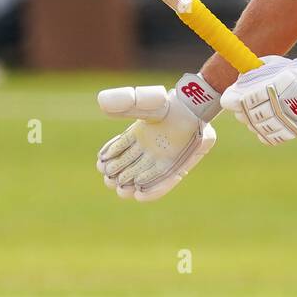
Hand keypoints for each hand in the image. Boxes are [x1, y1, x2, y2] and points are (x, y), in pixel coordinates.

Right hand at [96, 73, 219, 200]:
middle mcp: (149, 148)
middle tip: (110, 179)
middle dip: (117, 175)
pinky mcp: (179, 165)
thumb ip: (126, 103)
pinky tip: (139, 195)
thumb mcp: (147, 102)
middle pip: (128, 166)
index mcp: (139, 134)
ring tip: (122, 190)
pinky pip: (165, 181)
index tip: (101, 163)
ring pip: (142, 176)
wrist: (196, 109)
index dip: (109, 157)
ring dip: (130, 185)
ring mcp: (163, 158)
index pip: (119, 148)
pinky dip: (153, 189)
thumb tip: (101, 100)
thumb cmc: (173, 104)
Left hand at [220, 55, 296, 145]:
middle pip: (242, 117)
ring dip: (256, 122)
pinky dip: (266, 134)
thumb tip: (238, 80)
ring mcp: (280, 121)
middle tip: (251, 105)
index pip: (231, 102)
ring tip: (264, 114)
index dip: (231, 100)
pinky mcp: (290, 131)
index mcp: (261, 90)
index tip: (235, 98)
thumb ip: (251, 72)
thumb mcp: (269, 64)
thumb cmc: (292, 71)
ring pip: (255, 128)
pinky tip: (270, 125)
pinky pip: (270, 138)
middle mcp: (270, 107)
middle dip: (244, 111)